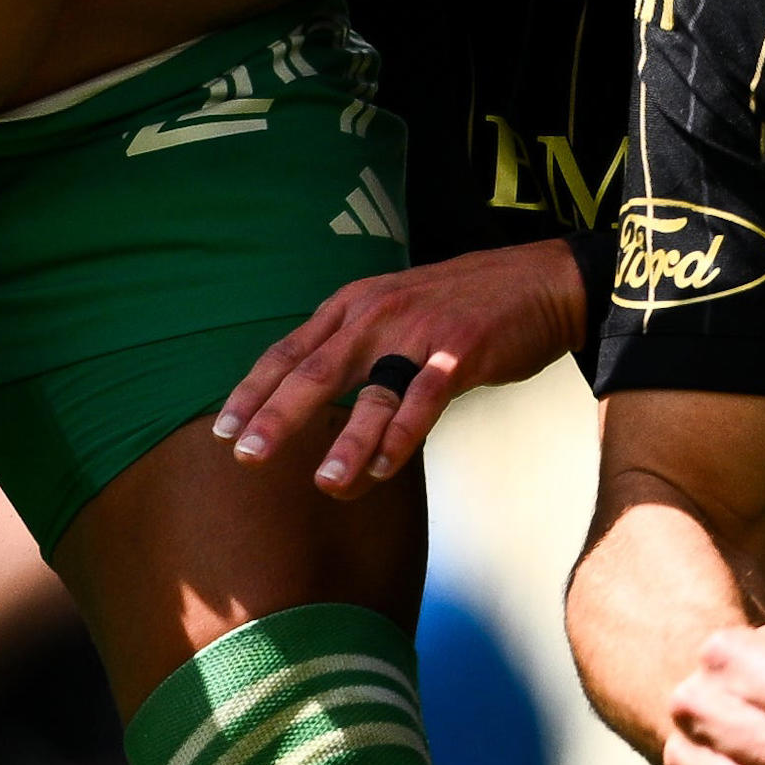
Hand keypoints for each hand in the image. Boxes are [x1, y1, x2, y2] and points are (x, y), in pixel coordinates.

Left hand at [217, 241, 586, 492]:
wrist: (540, 280)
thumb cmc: (462, 305)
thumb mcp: (395, 309)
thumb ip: (355, 348)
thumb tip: (313, 403)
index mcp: (353, 305)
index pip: (290, 351)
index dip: (255, 392)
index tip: (224, 431)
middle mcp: (377, 314)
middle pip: (315, 371)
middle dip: (277, 416)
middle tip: (246, 456)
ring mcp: (419, 332)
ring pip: (371, 392)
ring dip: (346, 441)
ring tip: (325, 484)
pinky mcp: (461, 352)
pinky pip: (425, 399)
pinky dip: (402, 436)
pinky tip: (383, 469)